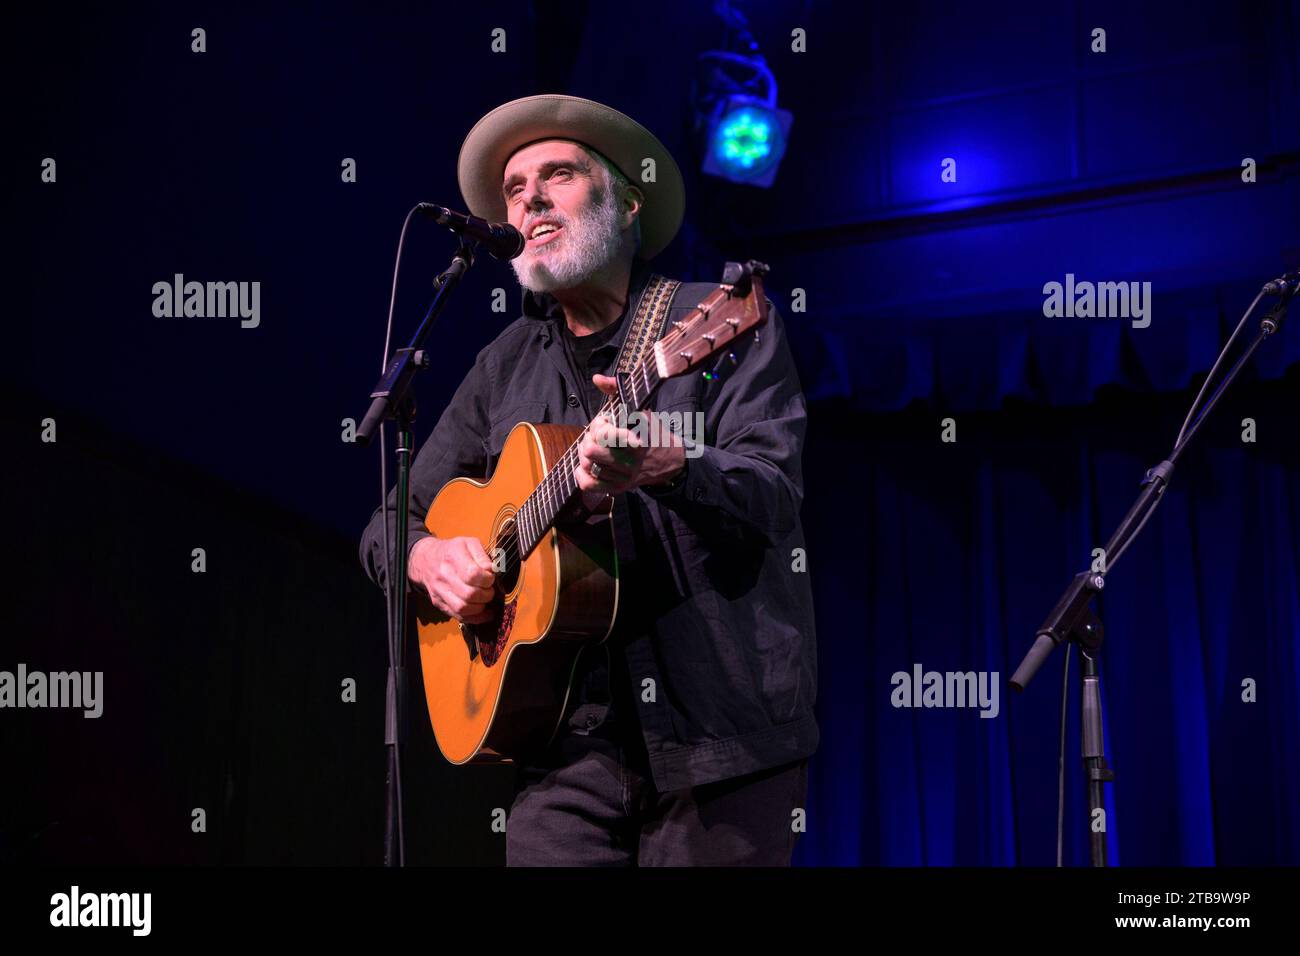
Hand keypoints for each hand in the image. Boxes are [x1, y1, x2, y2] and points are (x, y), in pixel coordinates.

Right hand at [408, 536, 496, 623]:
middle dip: (487, 594)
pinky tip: (485, 612)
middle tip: (489, 589)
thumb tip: (492, 570)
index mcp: (453, 557)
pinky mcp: (439, 603)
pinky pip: (458, 616)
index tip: (490, 577)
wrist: (425, 560)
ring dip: (481, 607)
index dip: (487, 579)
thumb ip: (482, 555)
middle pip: (469, 594)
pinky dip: (475, 618)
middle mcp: (444, 576)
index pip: (473, 574)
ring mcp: (440, 592)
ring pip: (463, 608)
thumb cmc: (451, 551)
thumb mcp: (468, 543)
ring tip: (485, 598)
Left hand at [574, 374, 684, 500]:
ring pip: (588, 465)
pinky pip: (589, 485)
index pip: (602, 433)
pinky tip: (588, 465)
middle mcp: (631, 458)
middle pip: (590, 450)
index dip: (598, 425)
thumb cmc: (651, 432)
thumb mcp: (640, 408)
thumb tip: (597, 379)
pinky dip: (583, 475)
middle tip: (596, 436)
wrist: (669, 461)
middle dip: (589, 439)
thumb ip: (617, 390)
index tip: (606, 421)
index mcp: (637, 436)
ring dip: (585, 455)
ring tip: (594, 448)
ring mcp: (625, 475)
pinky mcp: (620, 488)